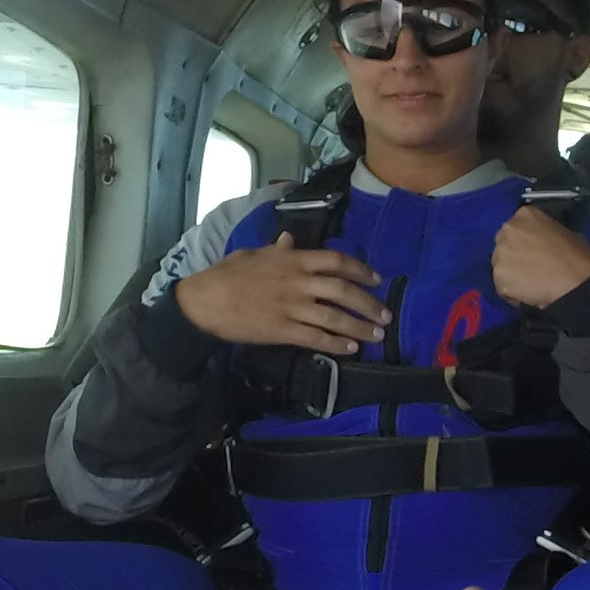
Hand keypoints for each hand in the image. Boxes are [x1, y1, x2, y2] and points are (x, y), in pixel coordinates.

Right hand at [172, 243, 391, 354]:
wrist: (204, 302)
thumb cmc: (227, 275)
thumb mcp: (253, 254)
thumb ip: (277, 249)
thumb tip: (290, 239)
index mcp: (292, 260)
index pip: (336, 261)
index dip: (360, 270)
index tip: (376, 279)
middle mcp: (298, 282)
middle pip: (342, 291)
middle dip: (368, 304)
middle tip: (385, 315)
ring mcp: (291, 307)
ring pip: (334, 317)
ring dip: (359, 327)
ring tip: (376, 336)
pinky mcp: (283, 330)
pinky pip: (315, 338)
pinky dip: (335, 344)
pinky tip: (350, 349)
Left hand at [491, 206, 589, 310]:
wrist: (576, 282)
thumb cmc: (577, 258)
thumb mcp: (564, 232)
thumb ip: (544, 235)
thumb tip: (542, 244)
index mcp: (526, 214)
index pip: (516, 228)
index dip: (523, 243)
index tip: (531, 253)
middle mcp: (509, 229)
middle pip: (503, 245)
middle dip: (514, 257)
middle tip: (530, 269)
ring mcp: (501, 252)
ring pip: (500, 266)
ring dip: (512, 275)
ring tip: (531, 285)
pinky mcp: (499, 275)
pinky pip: (501, 287)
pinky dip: (512, 293)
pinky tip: (528, 294)